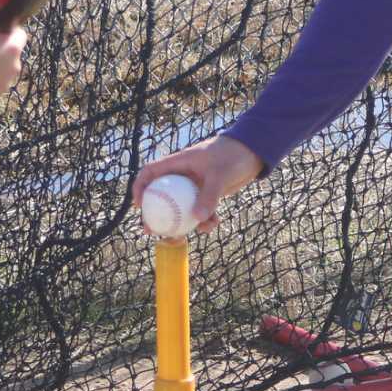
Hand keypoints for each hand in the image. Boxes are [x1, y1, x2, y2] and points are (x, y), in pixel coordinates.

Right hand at [132, 135, 262, 234]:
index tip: (139, 206)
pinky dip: (204, 220)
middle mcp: (182, 175)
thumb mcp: (220, 174)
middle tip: (150, 231)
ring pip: (179, 207)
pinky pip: (199, 211)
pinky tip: (212, 225)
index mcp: (178, 162)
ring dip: (179, 223)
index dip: (140, 187)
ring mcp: (194, 186)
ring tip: (178, 238)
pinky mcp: (206, 194)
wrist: (252, 153)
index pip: (150, 172)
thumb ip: (209, 195)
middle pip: (160, 195)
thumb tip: (198, 219)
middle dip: (154, 214)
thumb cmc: (232, 155)